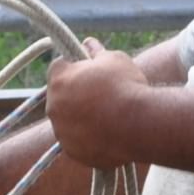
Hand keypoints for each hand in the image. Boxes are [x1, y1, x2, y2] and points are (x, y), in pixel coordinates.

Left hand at [43, 37, 155, 170]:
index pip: (58, 67)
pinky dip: (87, 138)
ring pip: (68, 121)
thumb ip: (96, 51)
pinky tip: (107, 133)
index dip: (73, 67)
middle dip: (75, 94)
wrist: (139, 124)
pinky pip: (77, 141)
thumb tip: (89, 43)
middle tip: (100, 94)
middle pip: (60, 96)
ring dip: (80, 117)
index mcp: (59, 79)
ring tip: (107, 116)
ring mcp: (61, 132)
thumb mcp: (115, 59)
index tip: (88, 70)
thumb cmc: (126, 86)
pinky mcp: (73, 152)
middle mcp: (54, 106)